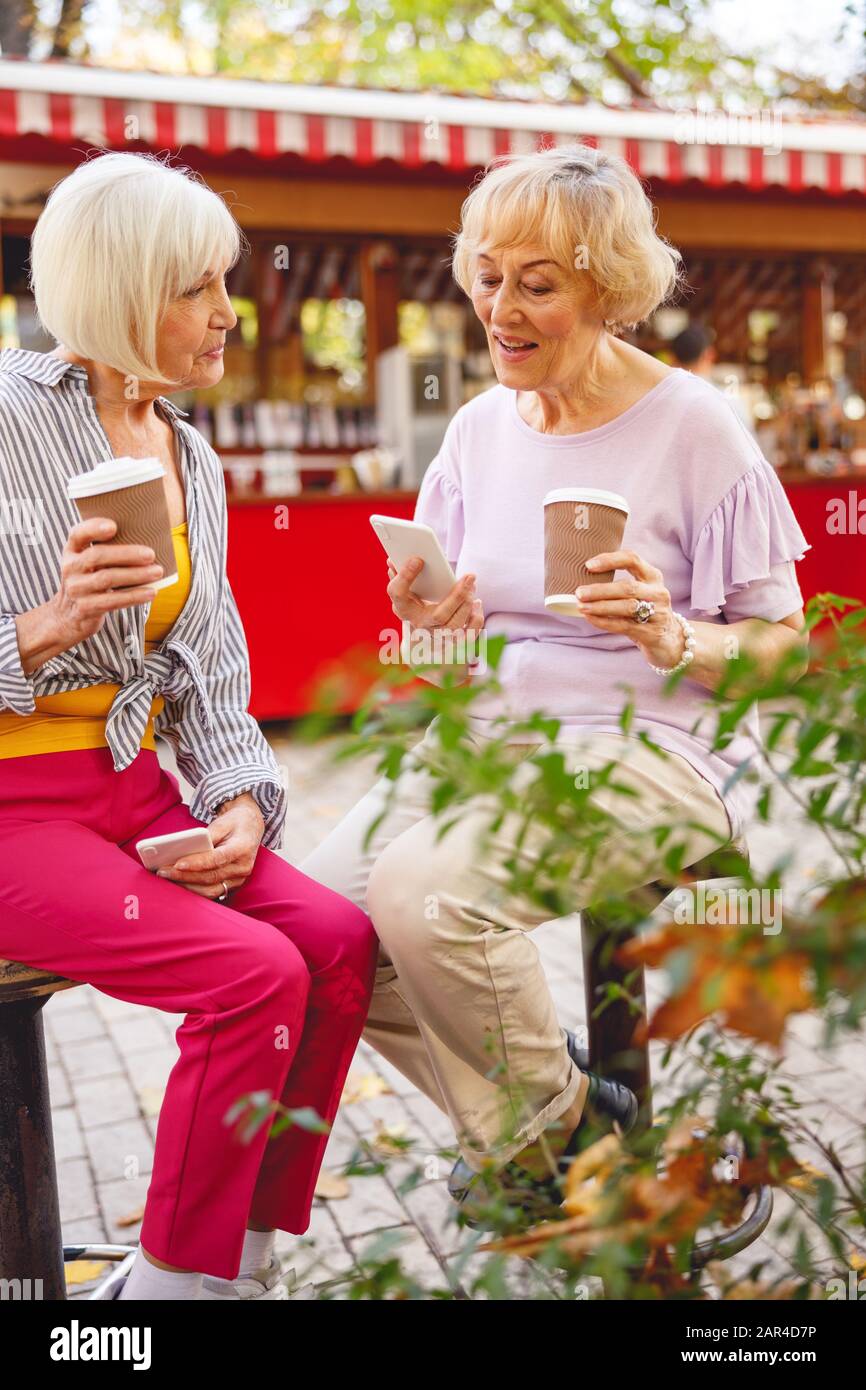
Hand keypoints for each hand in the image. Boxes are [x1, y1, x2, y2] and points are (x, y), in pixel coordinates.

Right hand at [46, 516, 165, 652]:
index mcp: (72, 551)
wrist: (68, 617)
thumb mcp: (88, 563)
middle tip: (151, 554)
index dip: (93, 528)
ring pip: (107, 578)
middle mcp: (70, 568)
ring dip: (136, 575)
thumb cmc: (89, 582)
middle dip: (126, 554)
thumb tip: (147, 535)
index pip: (78, 534)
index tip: (113, 526)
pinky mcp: (85, 608)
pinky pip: (112, 601)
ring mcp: (76, 589)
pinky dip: (134, 596)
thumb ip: (105, 549)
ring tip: (157, 571)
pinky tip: (151, 592)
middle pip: (97, 556)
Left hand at [155, 793, 264, 899]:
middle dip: (184, 876)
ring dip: (187, 886)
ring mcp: (239, 879)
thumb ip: (207, 835)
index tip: (178, 863)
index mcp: (243, 848)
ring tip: (167, 878)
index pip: (218, 859)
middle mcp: (243, 867)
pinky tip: (178, 883)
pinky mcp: (232, 885)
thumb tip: (185, 847)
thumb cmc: (235, 822)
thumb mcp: (223, 821)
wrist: (251, 827)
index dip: (197, 863)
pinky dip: (194, 890)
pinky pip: (212, 892)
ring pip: (210, 889)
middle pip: (211, 876)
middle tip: (163, 871)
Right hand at [386, 555, 483, 643]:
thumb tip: (394, 559)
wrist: (422, 632)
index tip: (418, 560)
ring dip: (468, 605)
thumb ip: (400, 573)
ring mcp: (437, 636)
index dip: (405, 576)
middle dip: (457, 596)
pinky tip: (476, 603)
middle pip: (438, 616)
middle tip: (470, 577)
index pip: (398, 594)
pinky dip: (476, 618)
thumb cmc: (415, 603)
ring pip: (456, 626)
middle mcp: (420, 625)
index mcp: (403, 609)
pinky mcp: (454, 641)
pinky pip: (469, 634)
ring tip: (472, 586)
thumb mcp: (404, 588)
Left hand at [572, 548, 685, 668]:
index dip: (610, 560)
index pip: (632, 559)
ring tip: (581, 607)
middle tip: (579, 593)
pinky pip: (624, 625)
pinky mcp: (652, 632)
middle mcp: (658, 592)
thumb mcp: (640, 594)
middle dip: (600, 590)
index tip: (588, 565)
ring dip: (601, 606)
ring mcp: (658, 613)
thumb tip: (583, 584)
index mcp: (653, 577)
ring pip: (627, 607)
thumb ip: (619, 586)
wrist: (671, 640)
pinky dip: (604, 622)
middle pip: (627, 587)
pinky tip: (591, 618)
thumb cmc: (646, 613)